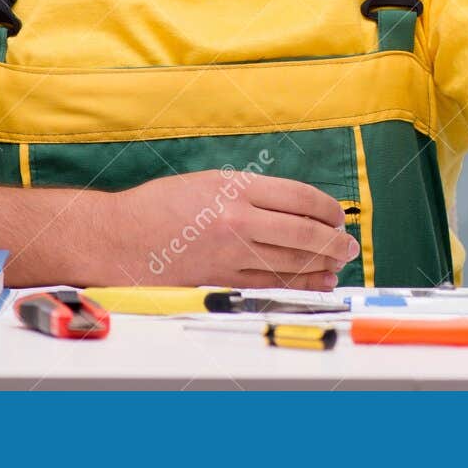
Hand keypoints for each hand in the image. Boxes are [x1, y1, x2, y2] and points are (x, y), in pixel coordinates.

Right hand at [105, 168, 358, 288]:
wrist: (118, 238)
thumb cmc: (161, 206)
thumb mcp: (208, 182)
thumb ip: (250, 193)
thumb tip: (296, 207)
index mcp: (235, 187)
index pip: (299, 197)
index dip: (327, 208)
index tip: (338, 215)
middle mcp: (236, 220)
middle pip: (302, 232)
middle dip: (332, 241)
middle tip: (349, 245)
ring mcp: (229, 254)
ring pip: (290, 262)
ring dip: (320, 266)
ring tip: (337, 266)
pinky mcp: (221, 280)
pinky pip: (269, 283)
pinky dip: (297, 284)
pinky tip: (314, 284)